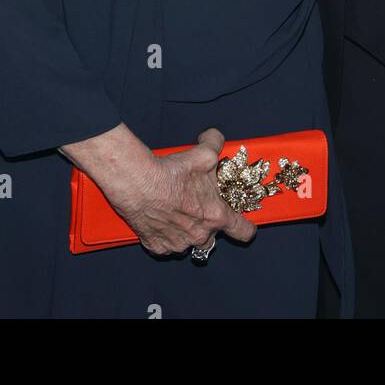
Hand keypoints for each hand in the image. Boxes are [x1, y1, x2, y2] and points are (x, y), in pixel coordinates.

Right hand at [110, 128, 255, 256]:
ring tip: (175, 211)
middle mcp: (199, 236)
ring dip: (186, 231)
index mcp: (216, 216)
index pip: (243, 231)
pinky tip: (160, 218)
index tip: (244, 224)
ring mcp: (178, 244)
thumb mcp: (203, 153)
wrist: (138, 183)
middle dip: (207, 225)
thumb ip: (216, 144)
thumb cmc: (172, 172)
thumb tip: (216, 138)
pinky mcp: (157, 247)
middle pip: (211, 238)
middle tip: (197, 208)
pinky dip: (165, 234)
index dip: (246, 227)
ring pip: (188, 242)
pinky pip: (166, 245)